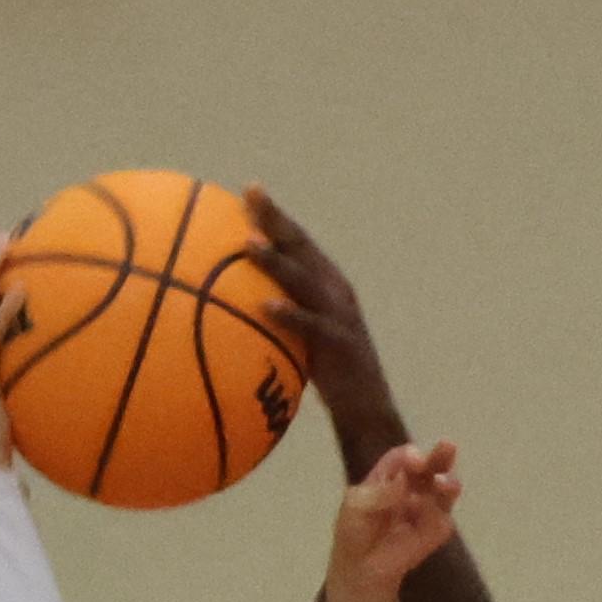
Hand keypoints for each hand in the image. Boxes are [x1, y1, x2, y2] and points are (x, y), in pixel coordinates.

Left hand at [244, 190, 397, 456]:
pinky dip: (290, 315)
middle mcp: (335, 291)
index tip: (248, 191)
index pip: (298, 242)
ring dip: (277, 261)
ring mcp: (340, 316)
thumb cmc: (328, 376)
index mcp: (326, 284)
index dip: (275, 216)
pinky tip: (265, 306)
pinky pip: (312, 327)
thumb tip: (236, 311)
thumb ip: (279, 318)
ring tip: (249, 244)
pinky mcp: (341, 345)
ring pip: (306, 280)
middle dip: (276, 219)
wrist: (365, 410)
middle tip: (251, 194)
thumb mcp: (300, 339)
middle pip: (303, 247)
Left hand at [322, 438, 459, 601]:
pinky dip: (439, 518)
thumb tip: (403, 481)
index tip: (416, 462)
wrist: (359, 572)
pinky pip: (443, 521)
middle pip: (429, 466)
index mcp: (389, 476)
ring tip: (447, 486)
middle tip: (449, 448)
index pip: (403, 458)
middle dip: (439, 457)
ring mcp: (425, 509)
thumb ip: (379, 493)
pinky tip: (432, 520)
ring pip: (443, 491)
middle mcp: (411, 487)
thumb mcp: (355, 507)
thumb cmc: (353, 534)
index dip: (411, 456)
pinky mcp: (434, 533)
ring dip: (447, 485)